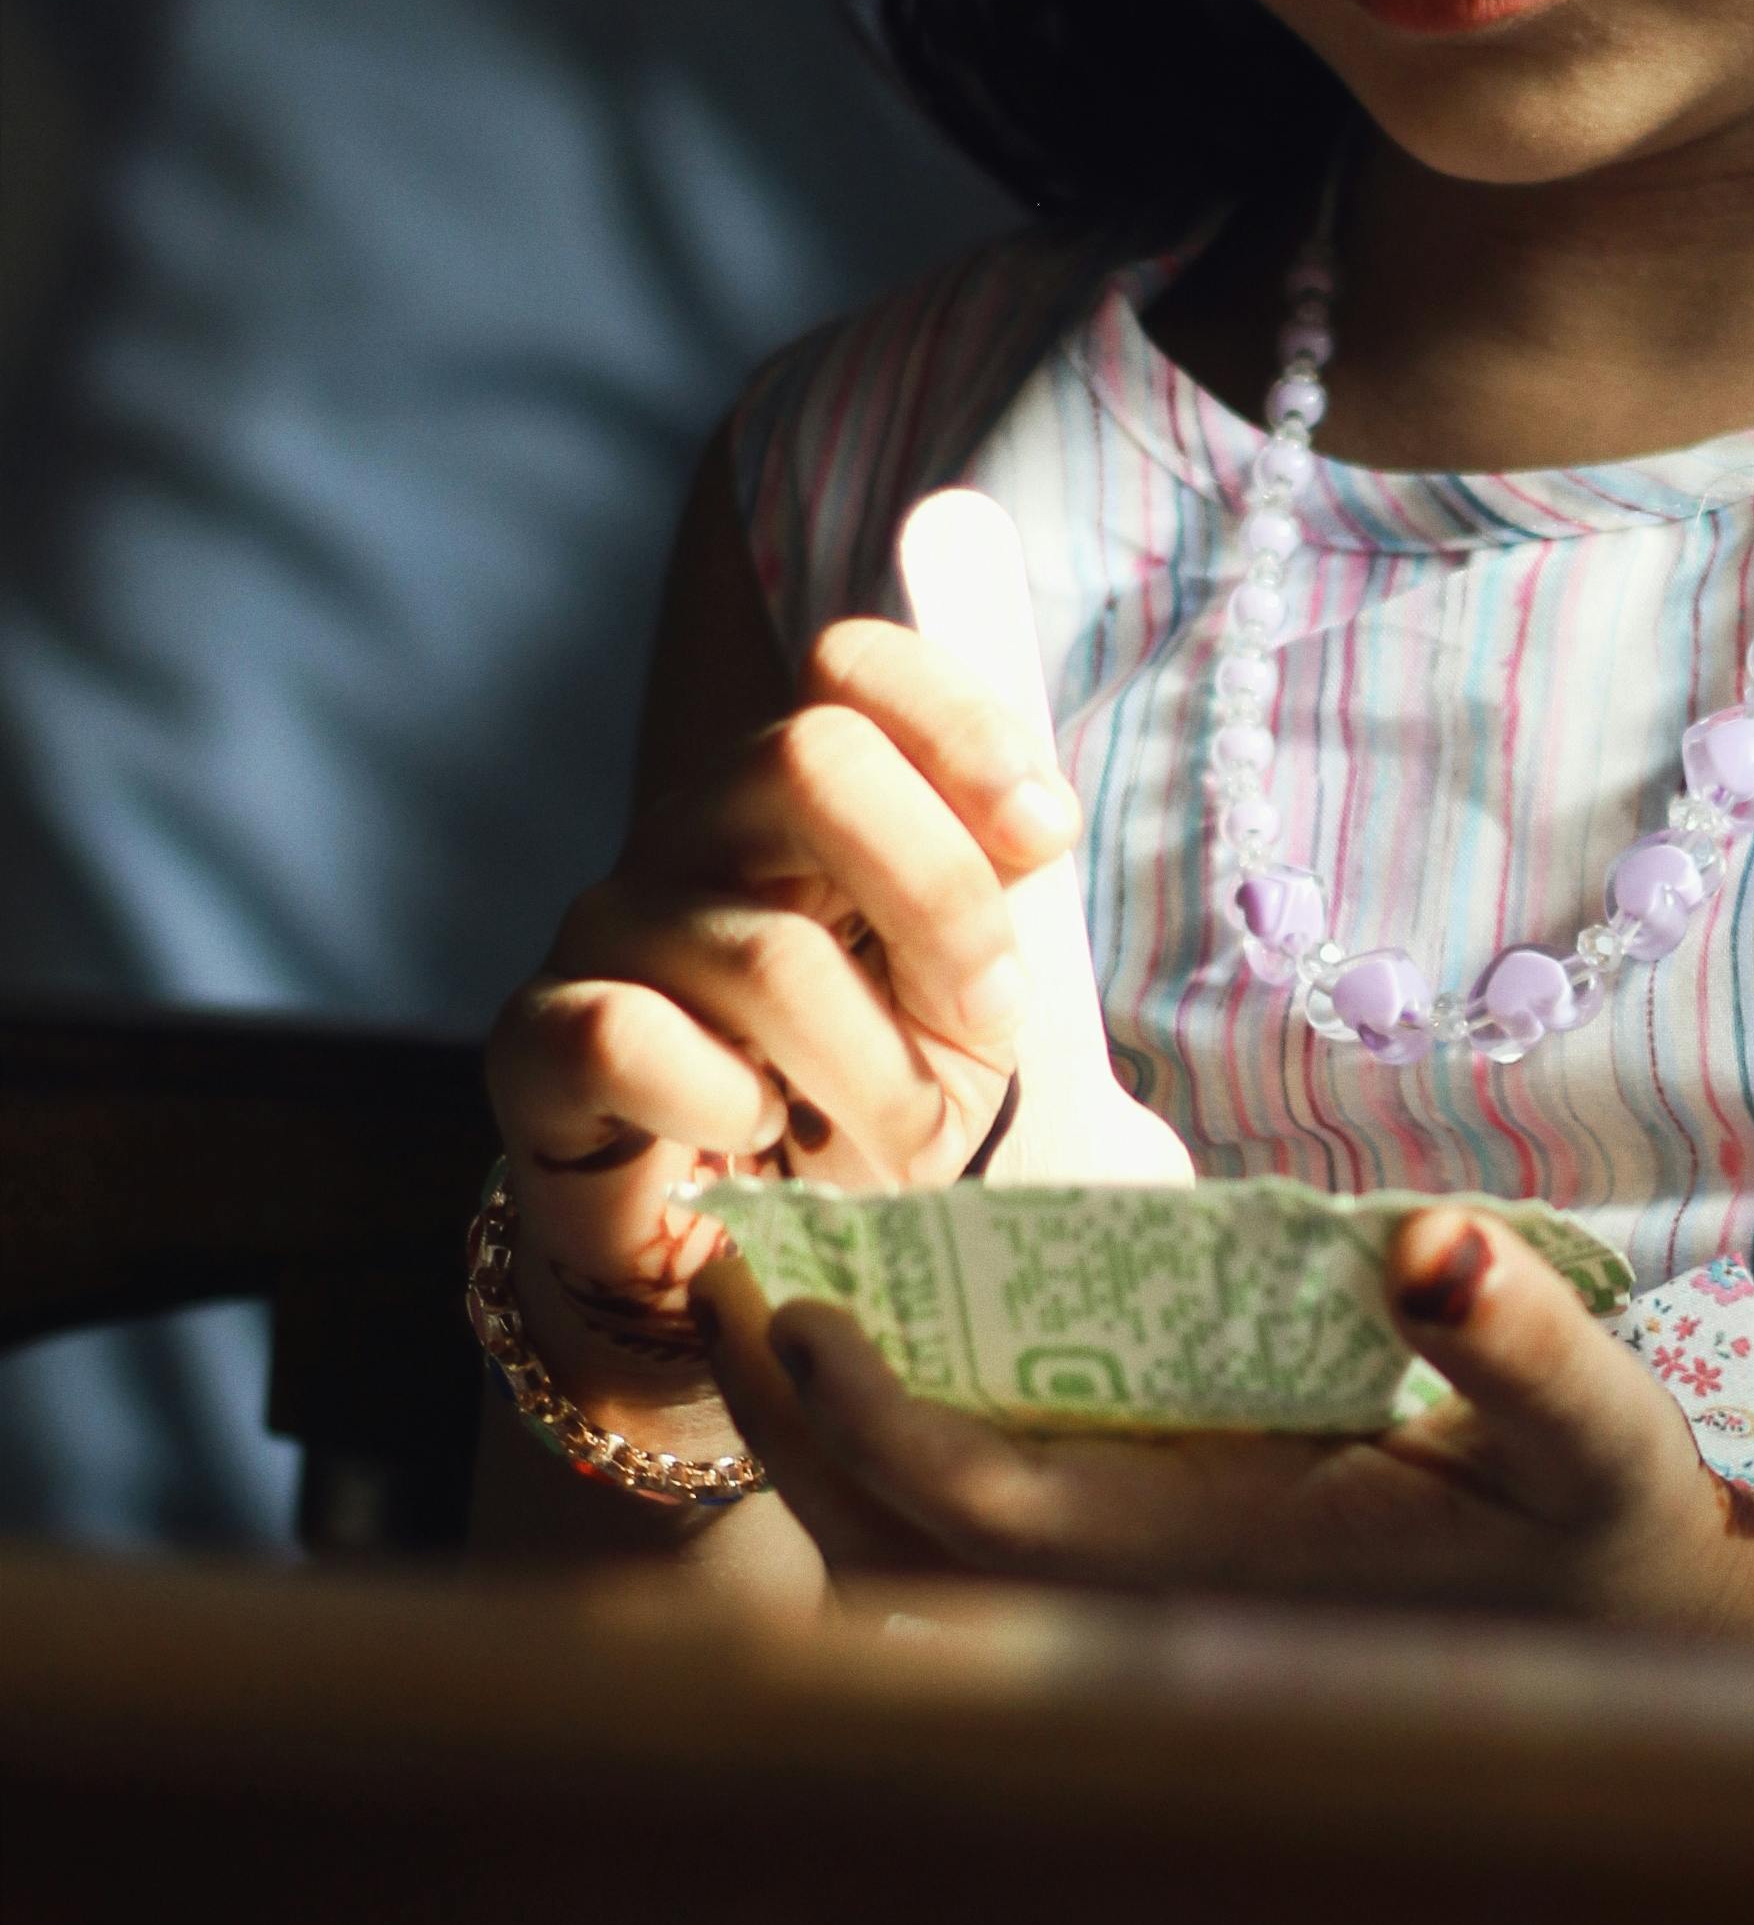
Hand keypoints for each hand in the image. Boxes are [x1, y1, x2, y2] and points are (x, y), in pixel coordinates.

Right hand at [485, 614, 1088, 1435]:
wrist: (739, 1254)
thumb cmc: (860, 1104)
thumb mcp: (960, 999)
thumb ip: (989, 899)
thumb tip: (1032, 827)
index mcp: (801, 800)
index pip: (853, 669)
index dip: (962, 730)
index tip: (1045, 837)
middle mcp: (694, 837)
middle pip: (808, 759)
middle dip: (939, 895)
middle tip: (989, 1017)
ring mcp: (607, 929)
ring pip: (763, 955)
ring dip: (875, 1074)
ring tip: (903, 1147)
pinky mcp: (536, 1040)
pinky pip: (628, 1038)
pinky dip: (726, 1102)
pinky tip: (758, 1137)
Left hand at [691, 1201, 1753, 1661]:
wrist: (1632, 1654)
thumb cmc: (1600, 1518)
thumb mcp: (1591, 1417)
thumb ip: (1513, 1339)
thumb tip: (1429, 1249)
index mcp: (1227, 1571)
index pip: (991, 1511)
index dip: (871, 1418)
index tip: (786, 1301)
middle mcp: (1148, 1629)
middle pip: (898, 1562)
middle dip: (789, 1428)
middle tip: (716, 1263)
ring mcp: (1130, 1641)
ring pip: (905, 1593)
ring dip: (814, 1466)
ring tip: (754, 1315)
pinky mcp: (1132, 1627)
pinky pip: (952, 1585)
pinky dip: (873, 1497)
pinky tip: (853, 1394)